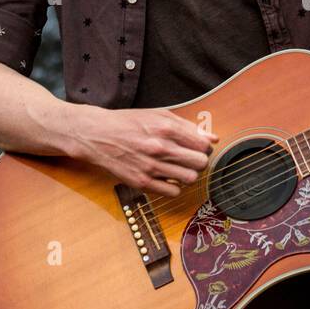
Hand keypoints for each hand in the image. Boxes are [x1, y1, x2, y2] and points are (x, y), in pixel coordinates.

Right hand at [73, 106, 217, 196]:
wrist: (97, 135)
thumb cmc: (129, 123)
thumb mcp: (159, 116)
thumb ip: (188, 127)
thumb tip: (213, 138)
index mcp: (166, 128)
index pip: (203, 144)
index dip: (204, 146)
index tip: (197, 147)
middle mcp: (160, 148)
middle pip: (200, 163)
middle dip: (199, 161)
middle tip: (191, 158)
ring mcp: (151, 167)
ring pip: (190, 178)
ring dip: (189, 174)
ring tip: (180, 169)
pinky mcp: (141, 182)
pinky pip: (173, 192)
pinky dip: (175, 187)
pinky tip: (168, 178)